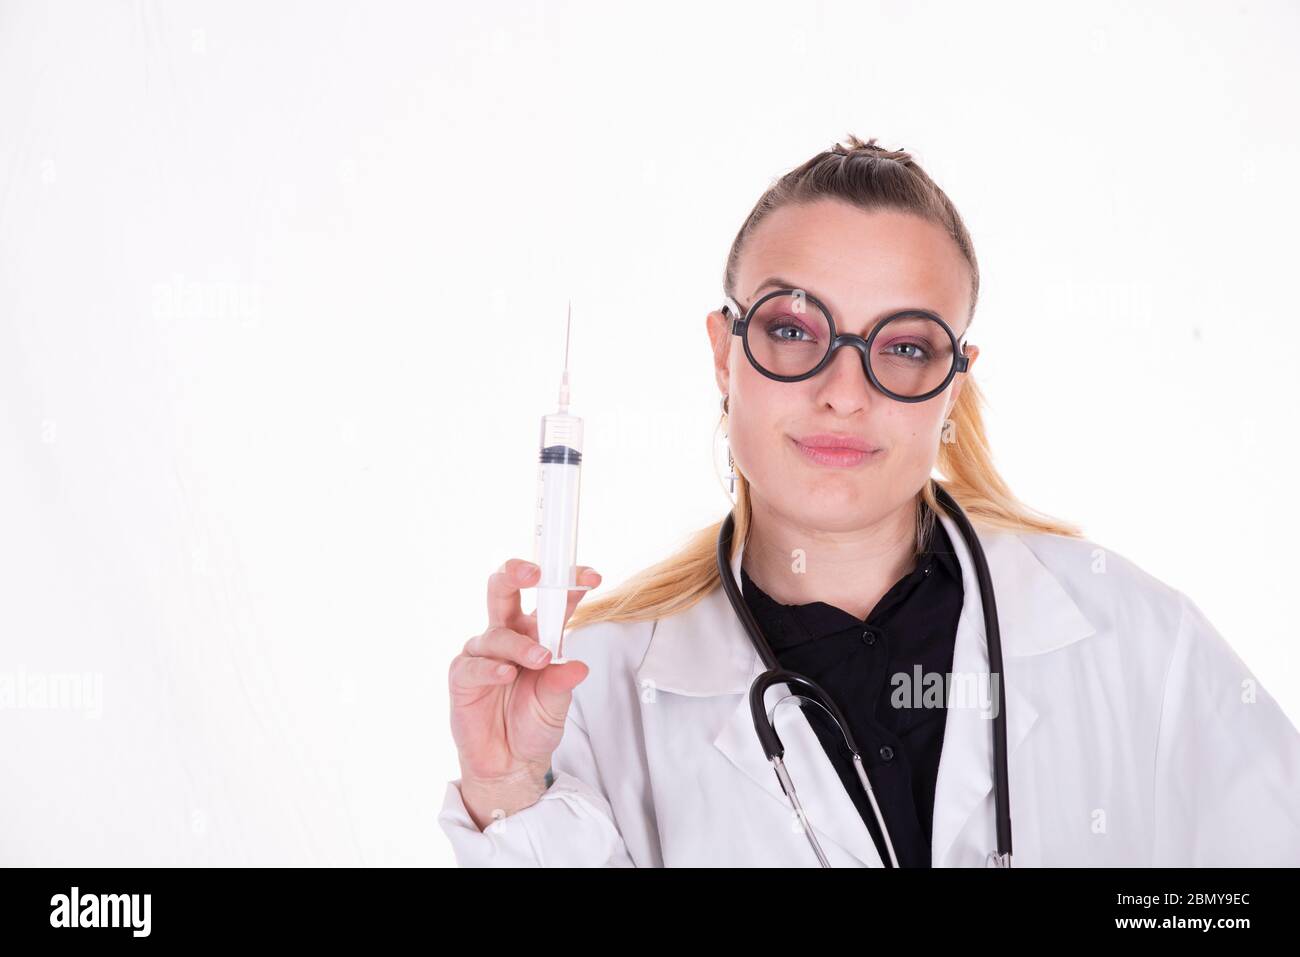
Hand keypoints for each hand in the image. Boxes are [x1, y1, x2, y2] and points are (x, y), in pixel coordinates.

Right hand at [448, 559, 600, 829]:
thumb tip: (578, 666)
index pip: (552, 600)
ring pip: (497, 633)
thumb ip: (562, 683)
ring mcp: (482, 652)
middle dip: (517, 573)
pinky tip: (506, 673)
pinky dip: (492, 667)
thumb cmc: (534, 724)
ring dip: (520, 644)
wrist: (510, 762)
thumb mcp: (556, 705)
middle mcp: (508, 634)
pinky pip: (474, 665)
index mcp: (536, 633)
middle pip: (505, 589)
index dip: (569, 583)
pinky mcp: (462, 676)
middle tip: (535, 573)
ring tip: (540, 659)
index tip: (591, 578)